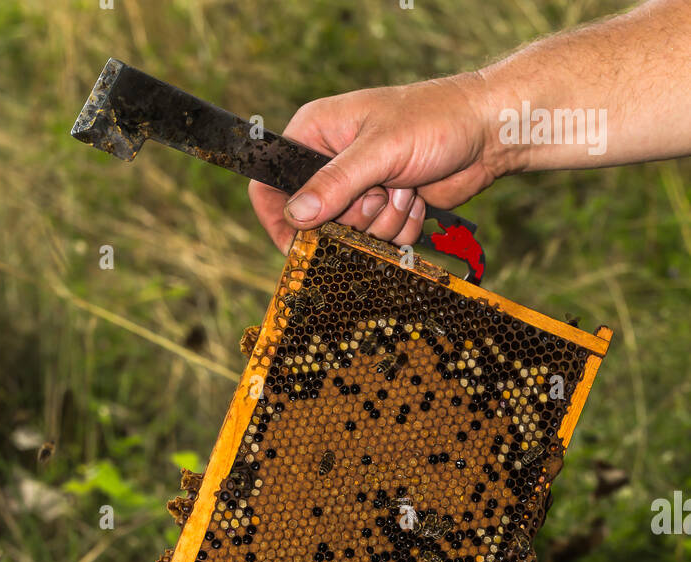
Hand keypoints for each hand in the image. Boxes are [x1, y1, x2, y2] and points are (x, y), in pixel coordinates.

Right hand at [249, 74, 500, 253]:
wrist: (485, 132)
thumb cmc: (434, 121)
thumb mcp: (380, 149)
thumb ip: (335, 183)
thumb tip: (296, 215)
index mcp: (316, 133)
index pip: (272, 184)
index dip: (280, 218)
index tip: (298, 244)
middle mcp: (331, 163)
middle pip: (316, 220)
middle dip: (353, 217)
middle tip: (380, 191)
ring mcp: (359, 189)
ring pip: (351, 235)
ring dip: (384, 221)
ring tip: (405, 187)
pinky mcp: (384, 210)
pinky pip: (379, 241)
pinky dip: (402, 227)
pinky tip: (416, 196)